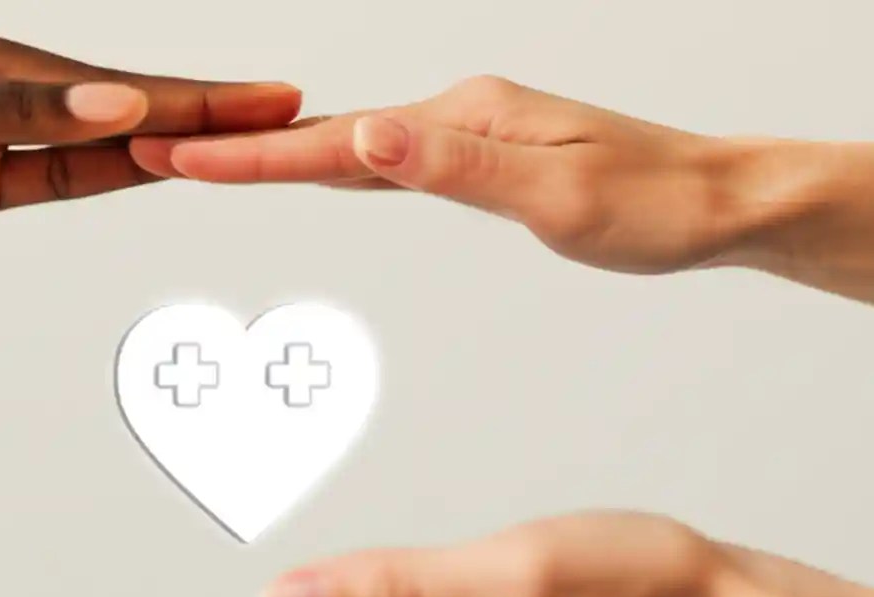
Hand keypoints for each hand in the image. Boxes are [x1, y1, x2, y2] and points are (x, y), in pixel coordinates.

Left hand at [0, 4, 299, 367]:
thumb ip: (14, 113)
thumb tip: (113, 105)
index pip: (83, 73)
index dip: (171, 91)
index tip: (246, 92)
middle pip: (98, 103)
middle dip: (187, 110)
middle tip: (270, 107)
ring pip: (84, 144)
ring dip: (158, 146)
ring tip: (237, 137)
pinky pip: (49, 180)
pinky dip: (103, 178)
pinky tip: (157, 170)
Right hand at [129, 75, 873, 293]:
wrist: (717, 201)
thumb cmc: (649, 203)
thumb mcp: (554, 193)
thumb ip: (452, 168)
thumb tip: (363, 138)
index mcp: (459, 120)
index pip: (331, 142)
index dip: (245, 157)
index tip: (170, 154)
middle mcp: (452, 116)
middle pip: (323, 134)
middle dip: (235, 148)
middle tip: (156, 149)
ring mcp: (462, 132)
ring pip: (348, 144)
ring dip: (275, 154)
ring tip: (208, 160)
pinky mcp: (476, 154)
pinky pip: (383, 159)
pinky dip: (330, 163)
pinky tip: (318, 168)